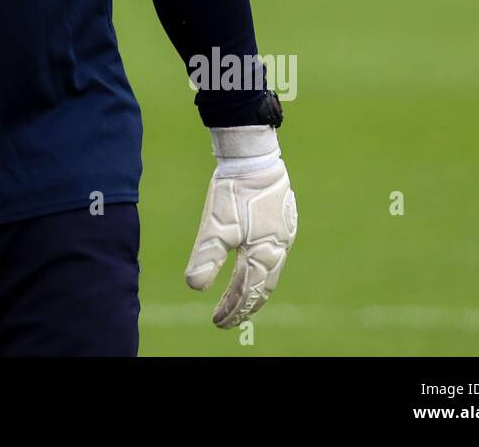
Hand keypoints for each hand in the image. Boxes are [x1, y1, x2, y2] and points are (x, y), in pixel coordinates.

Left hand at [185, 125, 296, 328]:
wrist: (254, 155)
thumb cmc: (235, 191)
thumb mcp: (215, 225)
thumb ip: (206, 257)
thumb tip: (193, 287)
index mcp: (264, 254)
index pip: (247, 292)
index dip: (233, 309)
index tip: (218, 322)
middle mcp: (279, 248)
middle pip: (263, 286)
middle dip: (245, 305)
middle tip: (229, 318)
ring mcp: (284, 233)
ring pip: (271, 270)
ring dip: (256, 287)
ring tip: (243, 298)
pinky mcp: (283, 218)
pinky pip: (276, 252)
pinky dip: (264, 266)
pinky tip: (257, 262)